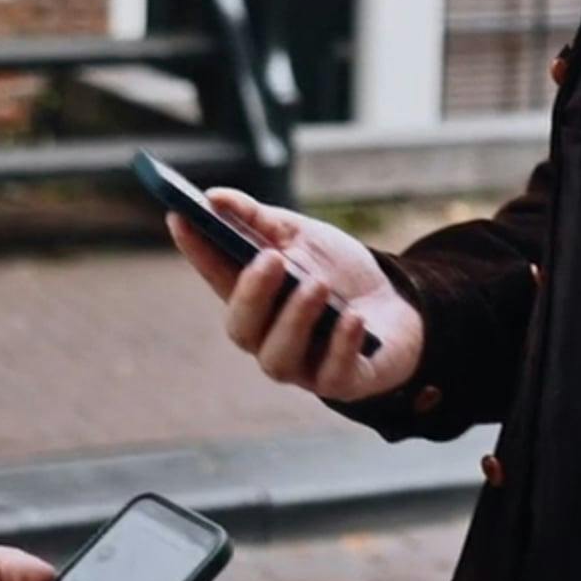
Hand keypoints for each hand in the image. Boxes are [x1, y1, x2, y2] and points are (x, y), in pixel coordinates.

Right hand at [167, 189, 424, 403]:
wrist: (400, 305)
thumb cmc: (340, 273)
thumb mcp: (303, 236)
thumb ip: (260, 220)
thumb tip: (214, 197)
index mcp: (253, 299)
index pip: (215, 276)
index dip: (197, 251)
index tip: (180, 217)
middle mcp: (267, 338)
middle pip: (242, 328)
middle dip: (252, 293)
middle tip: (270, 258)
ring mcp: (302, 365)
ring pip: (278, 357)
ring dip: (295, 318)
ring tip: (317, 284)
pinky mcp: (341, 383)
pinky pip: (332, 374)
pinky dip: (341, 344)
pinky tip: (353, 317)